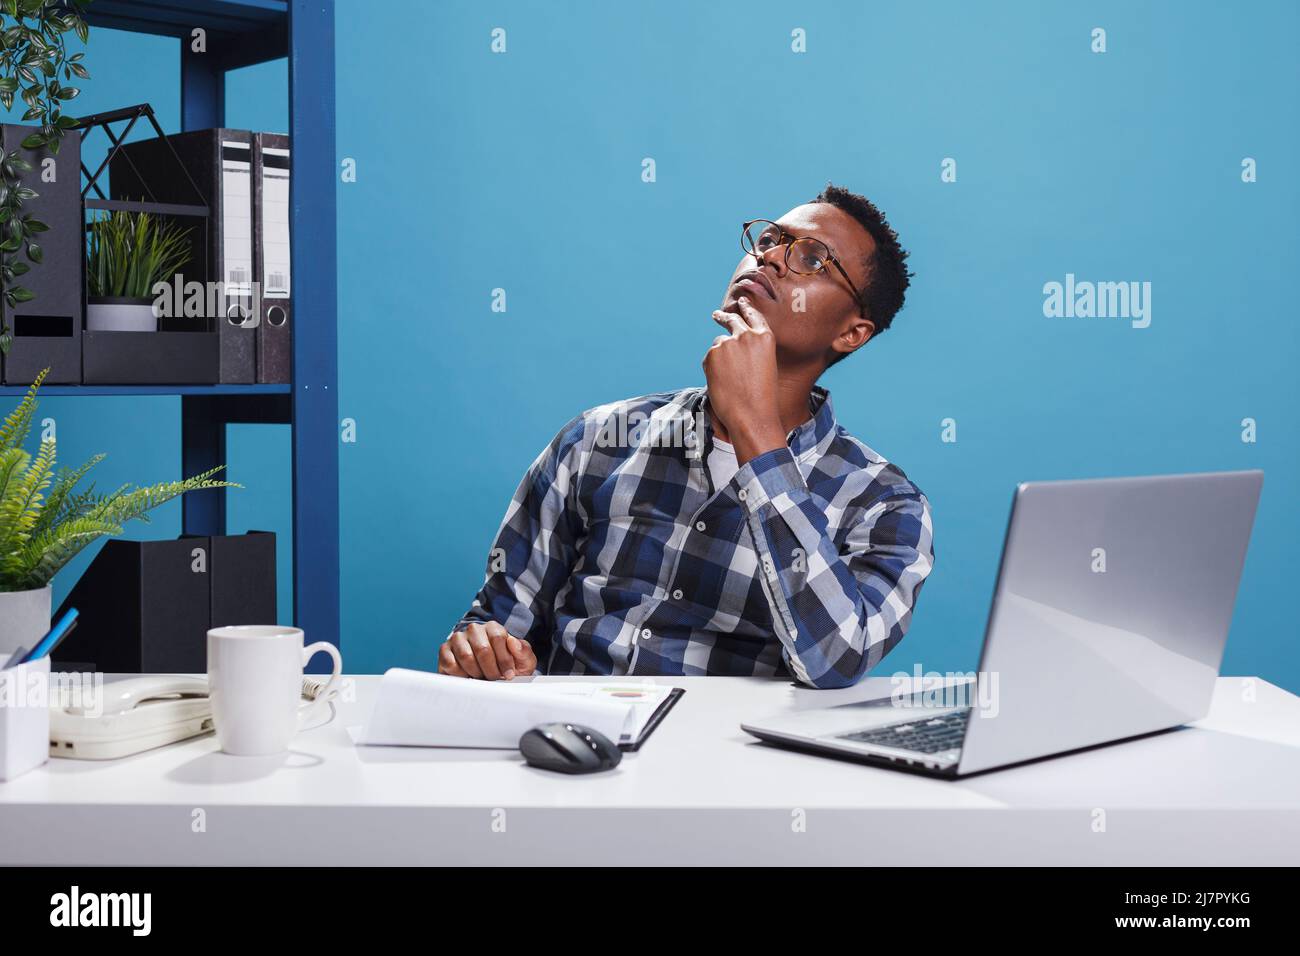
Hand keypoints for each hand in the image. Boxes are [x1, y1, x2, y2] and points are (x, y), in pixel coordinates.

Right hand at [439, 621, 536, 679]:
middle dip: (491, 670)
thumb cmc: (507, 667)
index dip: (504, 659)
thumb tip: (512, 641)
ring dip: (477, 673)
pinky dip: (461, 675)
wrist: (489, 674)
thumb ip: (523, 651)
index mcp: (493, 627)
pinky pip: (451, 664)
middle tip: (494, 679)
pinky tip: (468, 676)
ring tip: (482, 677)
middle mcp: (474, 629)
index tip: (509, 674)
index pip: (498, 638)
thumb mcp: (523, 661)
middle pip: (482, 649)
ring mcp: (458, 639)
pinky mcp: (445, 651)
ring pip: (466, 657)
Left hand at [705, 296, 787, 463]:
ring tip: (730, 381)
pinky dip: (712, 370)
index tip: (740, 302)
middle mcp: (746, 335)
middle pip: (731, 319)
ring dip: (719, 359)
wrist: (752, 414)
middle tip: (716, 315)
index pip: (753, 315)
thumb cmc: (762, 397)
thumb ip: (751, 351)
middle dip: (723, 316)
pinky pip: (709, 359)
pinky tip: (722, 383)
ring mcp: (728, 342)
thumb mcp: (764, 366)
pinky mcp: (712, 353)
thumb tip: (729, 344)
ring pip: (718, 345)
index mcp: (765, 337)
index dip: (745, 308)